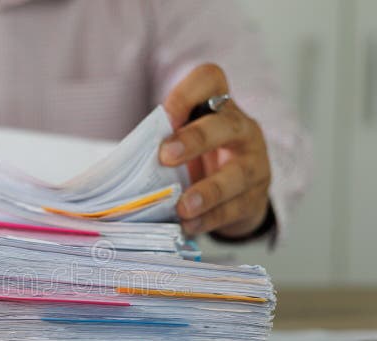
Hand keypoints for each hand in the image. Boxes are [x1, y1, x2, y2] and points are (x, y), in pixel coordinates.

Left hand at [159, 64, 271, 238]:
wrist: (238, 194)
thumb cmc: (199, 161)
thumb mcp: (183, 143)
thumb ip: (161, 143)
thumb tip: (121, 164)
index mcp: (218, 107)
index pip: (211, 79)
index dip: (187, 92)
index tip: (166, 115)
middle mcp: (242, 129)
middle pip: (225, 124)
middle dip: (195, 139)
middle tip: (165, 156)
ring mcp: (254, 163)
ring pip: (238, 173)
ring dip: (208, 191)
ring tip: (183, 207)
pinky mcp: (255, 197)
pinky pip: (235, 208)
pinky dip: (210, 218)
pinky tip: (190, 225)